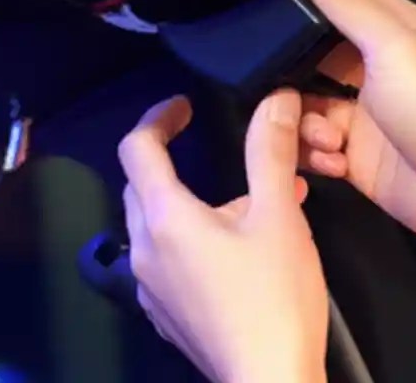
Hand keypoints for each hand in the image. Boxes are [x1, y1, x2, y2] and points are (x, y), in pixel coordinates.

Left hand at [119, 91, 327, 382]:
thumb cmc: (273, 302)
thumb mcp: (279, 217)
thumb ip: (272, 153)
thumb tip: (276, 101)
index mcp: (163, 218)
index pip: (136, 148)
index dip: (157, 118)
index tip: (183, 108)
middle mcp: (144, 250)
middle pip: (141, 186)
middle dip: (171, 161)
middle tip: (213, 151)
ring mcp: (150, 287)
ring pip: (155, 226)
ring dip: (188, 205)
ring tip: (246, 206)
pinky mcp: (166, 314)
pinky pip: (166, 262)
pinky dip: (191, 242)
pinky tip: (238, 252)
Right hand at [297, 0, 415, 252]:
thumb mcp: (395, 46)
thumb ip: (349, 6)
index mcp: (398, 31)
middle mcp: (379, 67)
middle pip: (318, 50)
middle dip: (290, 61)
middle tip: (268, 73)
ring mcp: (366, 114)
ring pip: (308, 101)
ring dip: (304, 118)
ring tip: (325, 136)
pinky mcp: (356, 155)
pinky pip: (315, 145)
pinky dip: (314, 153)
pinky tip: (333, 161)